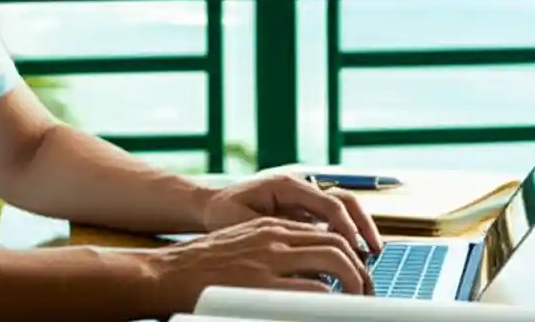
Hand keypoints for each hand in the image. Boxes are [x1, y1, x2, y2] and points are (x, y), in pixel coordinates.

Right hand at [145, 217, 373, 313]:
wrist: (167, 273)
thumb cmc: (200, 267)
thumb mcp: (241, 245)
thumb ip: (271, 251)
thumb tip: (304, 273)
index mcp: (270, 227)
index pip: (323, 230)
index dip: (348, 251)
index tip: (356, 272)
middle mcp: (274, 236)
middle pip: (336, 241)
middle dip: (360, 267)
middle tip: (366, 290)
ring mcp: (270, 258)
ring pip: (334, 259)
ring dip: (355, 281)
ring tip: (359, 301)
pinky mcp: (263, 283)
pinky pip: (313, 288)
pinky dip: (331, 298)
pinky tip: (331, 308)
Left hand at [200, 173, 383, 257]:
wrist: (211, 205)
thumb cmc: (222, 213)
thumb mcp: (243, 224)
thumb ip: (274, 233)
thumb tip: (305, 248)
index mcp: (287, 184)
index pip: (328, 203)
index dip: (346, 227)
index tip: (354, 249)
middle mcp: (301, 186)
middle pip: (344, 199)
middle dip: (363, 224)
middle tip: (374, 250)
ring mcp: (305, 197)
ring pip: (343, 207)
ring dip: (359, 227)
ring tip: (369, 253)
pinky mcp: (304, 209)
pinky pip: (332, 218)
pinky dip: (346, 233)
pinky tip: (351, 254)